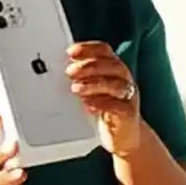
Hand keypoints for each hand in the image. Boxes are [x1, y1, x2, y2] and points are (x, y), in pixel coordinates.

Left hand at [66, 41, 141, 156]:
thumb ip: (79, 78)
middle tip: (70, 72)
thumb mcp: (90, 90)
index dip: (88, 48)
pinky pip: (119, 106)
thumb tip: (56, 69)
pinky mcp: (129, 113)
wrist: (122, 136)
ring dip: (94, 84)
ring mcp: (128, 95)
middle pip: (111, 65)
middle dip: (89, 66)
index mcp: (113, 68)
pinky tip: (88, 105)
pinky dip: (103, 103)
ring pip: (117, 84)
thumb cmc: (102, 109)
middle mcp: (123, 78)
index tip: (70, 52)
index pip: (104, 50)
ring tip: (76, 89)